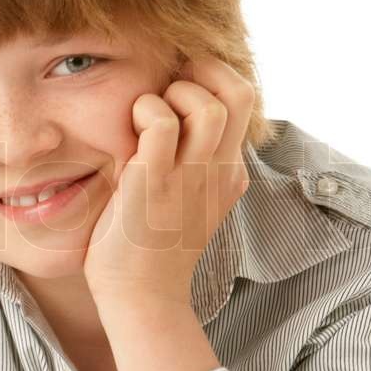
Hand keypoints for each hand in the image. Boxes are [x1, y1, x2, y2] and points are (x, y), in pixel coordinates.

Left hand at [82, 54, 254, 307]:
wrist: (140, 298)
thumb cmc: (150, 246)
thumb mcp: (187, 199)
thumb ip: (191, 161)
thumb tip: (169, 117)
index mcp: (229, 171)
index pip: (243, 99)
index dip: (212, 77)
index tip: (178, 85)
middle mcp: (219, 170)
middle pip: (240, 92)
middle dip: (201, 72)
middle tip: (168, 87)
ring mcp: (191, 178)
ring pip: (209, 105)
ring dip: (173, 94)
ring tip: (148, 115)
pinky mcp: (156, 184)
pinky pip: (161, 124)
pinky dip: (143, 113)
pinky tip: (127, 134)